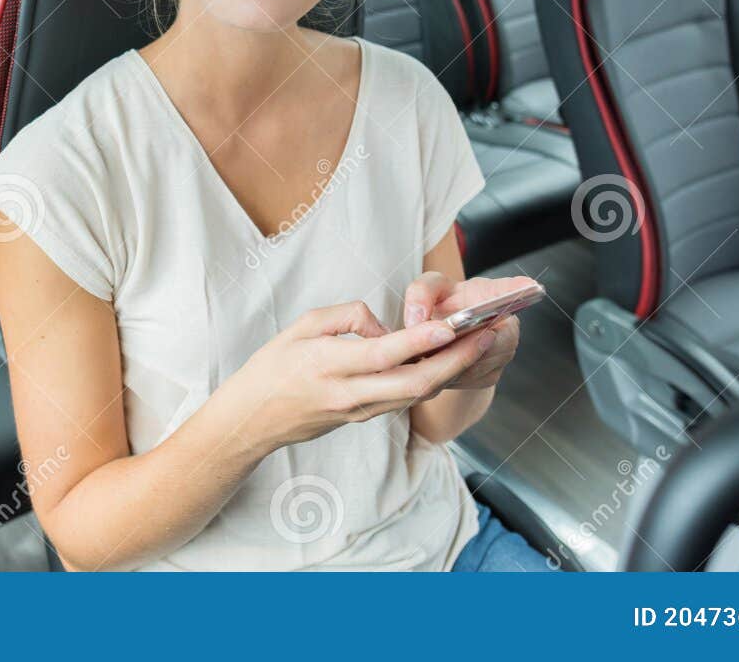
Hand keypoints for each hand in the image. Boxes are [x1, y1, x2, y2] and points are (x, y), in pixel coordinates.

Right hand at [216, 299, 495, 457]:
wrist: (251, 420)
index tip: (453, 325)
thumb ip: (346, 317)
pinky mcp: (363, 419)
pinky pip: (403, 399)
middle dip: (457, 360)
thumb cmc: (270, 368)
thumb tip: (383, 324)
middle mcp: (349, 393)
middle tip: (487, 336)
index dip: (422, 340)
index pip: (385, 353)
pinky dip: (429, 382)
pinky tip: (446, 363)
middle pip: (415, 383)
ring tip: (478, 344)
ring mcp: (359, 411)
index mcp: (329, 365)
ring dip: (451, 372)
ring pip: (416, 395)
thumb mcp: (300, 327)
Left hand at [402, 272, 537, 390]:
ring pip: (475, 364)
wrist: (442, 340)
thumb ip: (421, 292)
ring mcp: (504, 352)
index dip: (517, 289)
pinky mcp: (491, 375)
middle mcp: (506, 324)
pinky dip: (449, 375)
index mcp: (492, 294)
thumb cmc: (440, 306)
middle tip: (428, 345)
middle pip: (487, 339)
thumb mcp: (428, 290)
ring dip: (449, 362)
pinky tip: (434, 367)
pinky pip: (468, 379)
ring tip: (427, 355)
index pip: (507, 290)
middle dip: (455, 344)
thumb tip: (417, 318)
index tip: (529, 286)